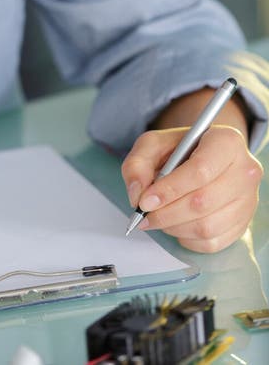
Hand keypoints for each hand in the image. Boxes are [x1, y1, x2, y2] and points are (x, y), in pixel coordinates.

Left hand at [121, 124, 262, 251]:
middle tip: (145, 214)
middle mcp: (245, 171)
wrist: (203, 156)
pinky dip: (187, 239)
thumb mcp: (154, 144)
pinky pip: (212, 243)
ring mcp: (248, 200)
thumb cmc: (180, 149)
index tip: (145, 201)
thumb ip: (138, 164)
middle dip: (166, 213)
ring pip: (207, 227)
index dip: (169, 189)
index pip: (200, 171)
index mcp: (227, 142)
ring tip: (159, 218)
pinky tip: (176, 224)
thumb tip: (138, 194)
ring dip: (174, 227)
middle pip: (202, 202)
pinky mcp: (243, 223)